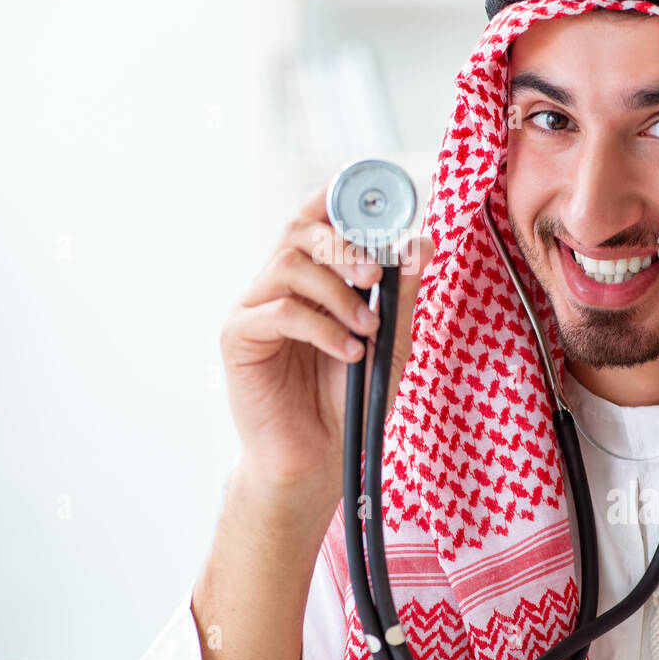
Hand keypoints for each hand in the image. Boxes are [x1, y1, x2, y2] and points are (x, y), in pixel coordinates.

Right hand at [219, 181, 435, 511]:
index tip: (380, 208)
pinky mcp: (239, 338)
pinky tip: (348, 353)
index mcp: (313, 276)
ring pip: (289, 265)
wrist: (320, 459)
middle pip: (298, 228)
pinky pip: (279, 312)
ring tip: (367, 328)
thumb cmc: (351, 400)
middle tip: (374, 275)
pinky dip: (322, 328)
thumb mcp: (391, 340)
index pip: (317, 217)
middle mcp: (279, 284)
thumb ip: (401, 292)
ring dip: (338, 293)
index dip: (341, 200)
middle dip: (343, 243)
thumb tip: (420, 243)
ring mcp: (255, 308)